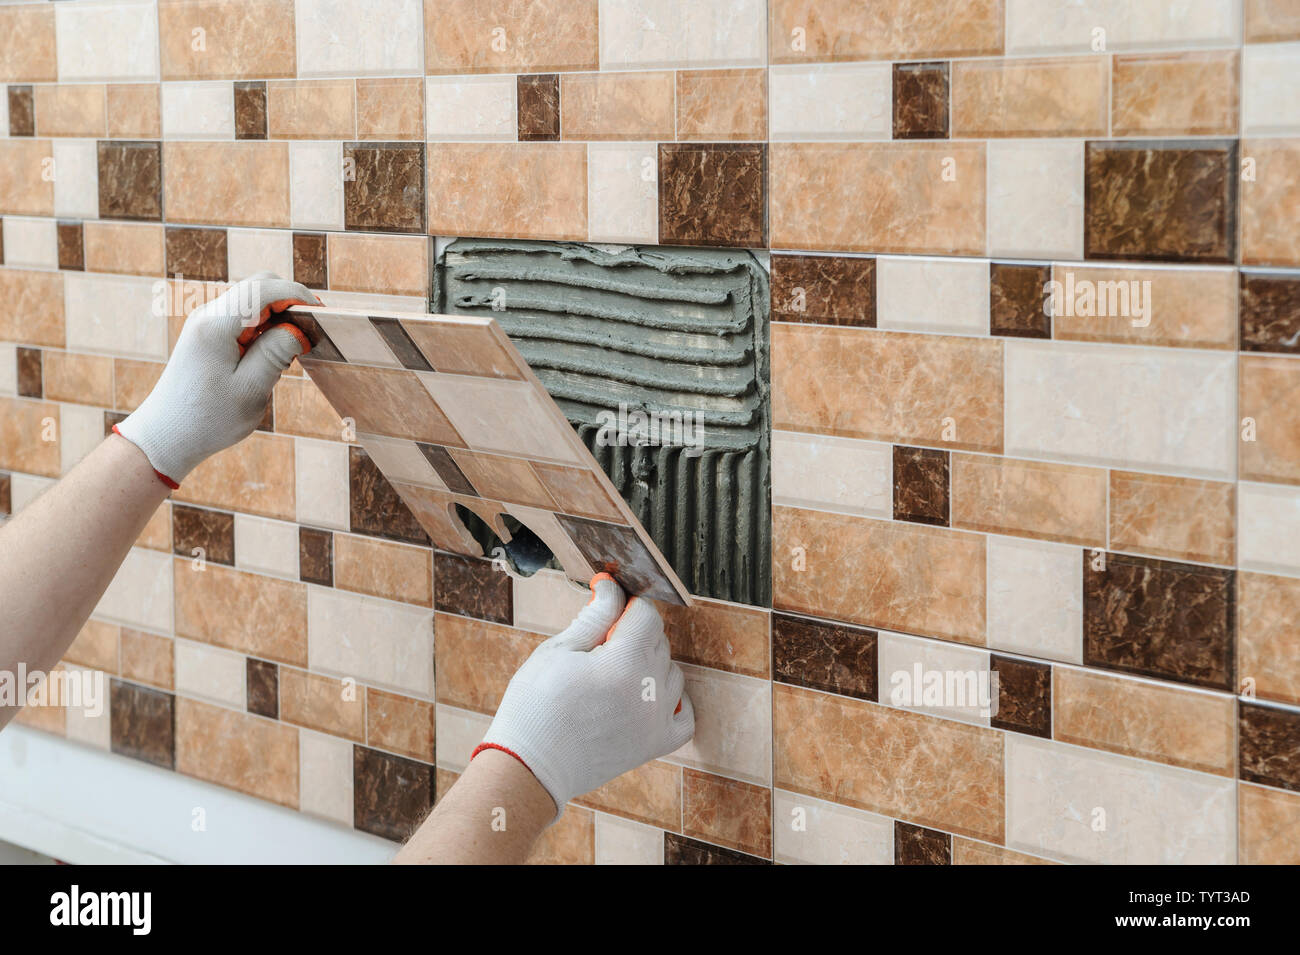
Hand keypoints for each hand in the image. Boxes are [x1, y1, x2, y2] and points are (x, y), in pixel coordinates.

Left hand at [116, 273, 317, 486]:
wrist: (166, 435)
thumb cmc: (207, 419)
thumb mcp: (250, 390)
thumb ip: (276, 353)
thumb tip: (298, 327)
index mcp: (216, 325)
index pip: (264, 289)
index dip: (298, 295)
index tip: (322, 315)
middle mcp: (208, 315)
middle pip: (258, 286)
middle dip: (290, 301)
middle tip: (312, 331)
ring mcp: (206, 323)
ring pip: (252, 300)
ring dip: (278, 316)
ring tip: (292, 350)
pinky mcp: (208, 335)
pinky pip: (243, 317)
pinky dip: (265, 327)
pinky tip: (273, 355)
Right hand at [474, 574, 694, 820]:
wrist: (530, 767)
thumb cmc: (536, 707)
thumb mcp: (558, 651)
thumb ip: (595, 617)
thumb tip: (611, 587)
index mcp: (625, 662)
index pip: (645, 614)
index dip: (624, 605)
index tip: (605, 609)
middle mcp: (650, 690)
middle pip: (658, 640)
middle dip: (632, 634)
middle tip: (597, 648)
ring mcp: (658, 720)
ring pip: (672, 672)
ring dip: (649, 665)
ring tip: (611, 678)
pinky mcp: (656, 744)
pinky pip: (686, 714)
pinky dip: (673, 702)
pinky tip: (646, 697)